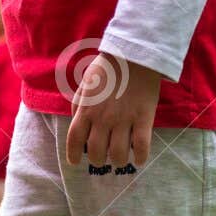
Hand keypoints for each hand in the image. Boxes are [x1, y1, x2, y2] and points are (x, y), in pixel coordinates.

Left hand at [65, 53, 161, 168]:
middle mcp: (103, 118)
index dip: (72, 155)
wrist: (134, 54)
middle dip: (98, 161)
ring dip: (119, 161)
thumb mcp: (86, 84)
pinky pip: (142, 146)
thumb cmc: (108, 68)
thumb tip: (76, 124)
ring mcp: (124, 120)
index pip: (74, 140)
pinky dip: (140, 157)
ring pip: (118, 154)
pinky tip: (139, 157)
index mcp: (86, 109)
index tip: (75, 162)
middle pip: (96, 153)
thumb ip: (79, 105)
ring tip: (121, 158)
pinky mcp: (144, 118)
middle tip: (103, 158)